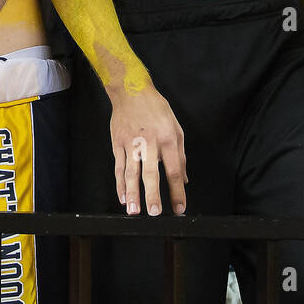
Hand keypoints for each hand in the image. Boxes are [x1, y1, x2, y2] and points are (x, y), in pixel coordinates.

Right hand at [109, 85, 186, 215]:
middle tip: (155, 213)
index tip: (179, 208)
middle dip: (153, 195)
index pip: (174, 170)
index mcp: (168, 138)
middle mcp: (149, 142)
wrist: (131, 90)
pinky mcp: (118, 143)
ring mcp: (131, 143)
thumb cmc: (156, 109)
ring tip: (134, 211)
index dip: (177, 191)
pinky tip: (123, 197)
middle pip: (151, 173)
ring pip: (131, 172)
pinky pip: (119, 167)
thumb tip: (185, 179)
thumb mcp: (176, 128)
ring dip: (132, 193)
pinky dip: (120, 184)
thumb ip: (180, 155)